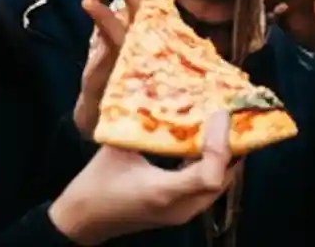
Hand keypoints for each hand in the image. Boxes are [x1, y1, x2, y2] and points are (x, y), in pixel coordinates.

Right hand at [49, 111, 240, 243]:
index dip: (221, 144)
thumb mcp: (117, 147)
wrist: (83, 220)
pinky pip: (208, 188)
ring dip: (224, 156)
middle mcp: (179, 208)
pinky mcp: (180, 213)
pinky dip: (212, 165)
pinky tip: (206, 143)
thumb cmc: (95, 184)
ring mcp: (182, 214)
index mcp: (163, 192)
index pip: (210, 175)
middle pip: (224, 179)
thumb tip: (163, 94)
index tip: (219, 114)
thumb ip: (142, 124)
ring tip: (221, 126)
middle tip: (227, 115)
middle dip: (231, 146)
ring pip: (220, 185)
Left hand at [67, 0, 151, 137]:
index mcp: (147, 18)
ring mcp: (140, 39)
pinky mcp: (123, 53)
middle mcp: (149, 26)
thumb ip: (106, 2)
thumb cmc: (107, 65)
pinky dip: (99, 8)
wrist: (99, 104)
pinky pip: (114, 25)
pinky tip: (87, 1)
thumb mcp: (108, 27)